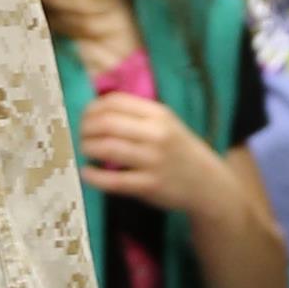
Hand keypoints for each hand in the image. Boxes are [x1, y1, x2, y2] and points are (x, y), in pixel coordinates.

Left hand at [75, 87, 216, 215]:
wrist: (207, 183)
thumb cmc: (179, 151)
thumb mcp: (167, 124)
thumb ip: (137, 115)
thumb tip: (95, 110)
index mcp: (159, 114)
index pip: (115, 102)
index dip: (92, 108)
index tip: (85, 117)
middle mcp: (156, 134)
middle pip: (106, 123)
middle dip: (85, 128)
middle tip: (81, 136)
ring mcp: (153, 160)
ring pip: (107, 148)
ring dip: (87, 148)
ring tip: (84, 151)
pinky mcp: (149, 185)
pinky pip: (113, 180)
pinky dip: (93, 176)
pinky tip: (87, 173)